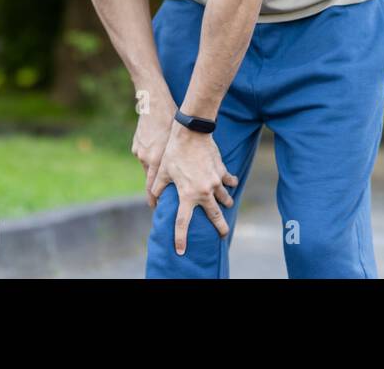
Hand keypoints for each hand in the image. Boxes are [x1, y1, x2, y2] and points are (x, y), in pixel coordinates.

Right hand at [131, 98, 176, 209]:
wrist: (154, 104)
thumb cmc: (172, 120)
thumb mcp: (178, 140)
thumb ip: (180, 158)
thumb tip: (188, 172)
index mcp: (159, 159)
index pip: (155, 186)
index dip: (155, 197)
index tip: (156, 207)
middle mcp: (148, 158)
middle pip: (150, 180)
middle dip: (151, 193)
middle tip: (154, 203)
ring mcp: (140, 152)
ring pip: (147, 166)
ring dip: (154, 169)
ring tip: (160, 167)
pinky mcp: (136, 145)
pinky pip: (144, 155)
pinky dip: (149, 155)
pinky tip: (155, 149)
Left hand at [149, 121, 237, 254]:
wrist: (192, 133)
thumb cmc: (174, 152)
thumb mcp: (161, 171)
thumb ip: (156, 188)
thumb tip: (152, 202)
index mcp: (187, 195)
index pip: (182, 222)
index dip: (181, 238)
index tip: (182, 250)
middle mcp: (204, 192)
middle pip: (215, 216)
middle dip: (220, 228)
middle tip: (223, 235)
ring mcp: (215, 182)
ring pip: (225, 198)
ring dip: (226, 204)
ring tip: (227, 206)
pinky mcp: (222, 171)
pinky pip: (229, 180)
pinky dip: (230, 183)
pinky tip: (231, 184)